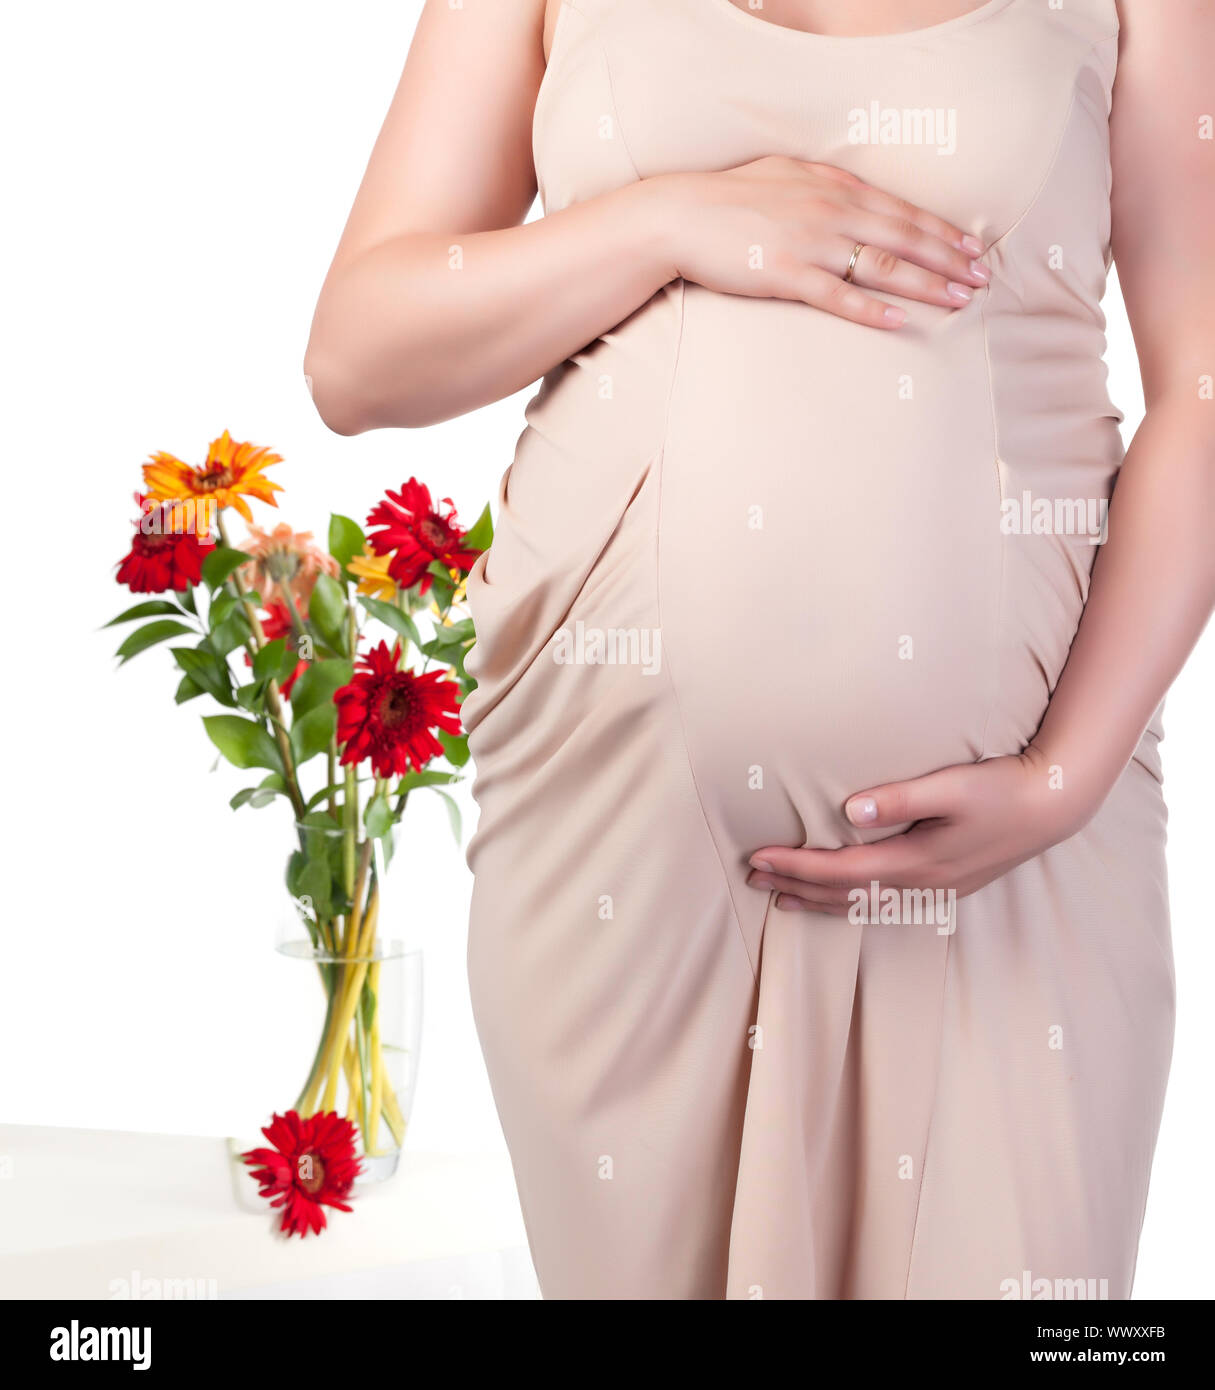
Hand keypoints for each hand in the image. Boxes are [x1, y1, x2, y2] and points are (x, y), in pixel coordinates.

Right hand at [649, 156, 988, 328]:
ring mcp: (812, 244)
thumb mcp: (785, 174)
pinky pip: (840, 296)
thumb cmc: (728, 197)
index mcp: (834, 187)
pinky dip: (873, 309)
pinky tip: (901, 321)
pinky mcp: (788, 274)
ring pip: (884, 266)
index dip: (942, 231)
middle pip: (905, 239)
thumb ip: (823, 186)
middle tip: (982, 280)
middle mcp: (832, 212)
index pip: (901, 211)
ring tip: (958, 301)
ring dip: (927, 285)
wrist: (681, 215)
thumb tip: (852, 196)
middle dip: (949, 260)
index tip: (972, 248)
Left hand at [746, 746, 1098, 916]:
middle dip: (797, 886)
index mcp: (918, 860)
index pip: (841, 870)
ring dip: (818, 900)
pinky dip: (850, 903)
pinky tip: (836, 900)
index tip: (760, 857)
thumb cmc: (1002, 789)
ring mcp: (934, 890)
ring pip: (863, 905)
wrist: (1053, 806)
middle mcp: (922, 884)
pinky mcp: (944, 885)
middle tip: (754, 878)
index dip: (798, 866)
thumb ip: (900, 797)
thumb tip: (849, 809)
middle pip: (844, 894)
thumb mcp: (952, 785)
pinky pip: (883, 904)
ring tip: (781, 897)